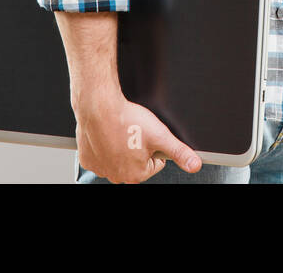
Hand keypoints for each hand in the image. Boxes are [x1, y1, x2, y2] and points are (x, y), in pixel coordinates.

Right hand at [73, 88, 202, 183]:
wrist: (99, 106)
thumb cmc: (127, 120)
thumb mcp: (160, 135)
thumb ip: (179, 152)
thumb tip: (195, 165)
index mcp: (136, 175)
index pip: (155, 164)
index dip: (154, 146)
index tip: (146, 135)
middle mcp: (117, 177)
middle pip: (135, 163)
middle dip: (137, 149)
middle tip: (133, 132)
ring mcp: (100, 169)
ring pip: (118, 158)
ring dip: (120, 147)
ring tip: (120, 131)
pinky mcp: (87, 159)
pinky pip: (100, 155)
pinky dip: (104, 145)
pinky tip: (107, 134)